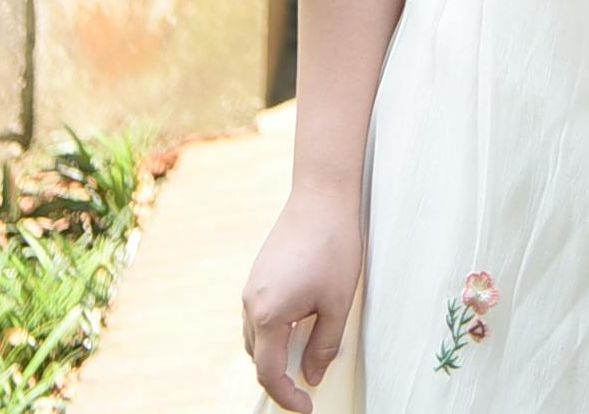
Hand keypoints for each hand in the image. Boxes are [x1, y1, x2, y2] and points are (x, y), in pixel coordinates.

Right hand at [243, 190, 363, 413]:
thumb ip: (323, 346)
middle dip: (280, 376)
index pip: (269, 373)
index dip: (287, 396)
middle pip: (258, 357)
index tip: (308, 407)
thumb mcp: (337, 303)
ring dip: (276, 352)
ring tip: (305, 355)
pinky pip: (259, 314)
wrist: (322, 195)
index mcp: (268, 315)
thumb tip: (312, 376)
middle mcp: (251, 303)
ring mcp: (251, 286)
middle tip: (309, 384)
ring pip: (256, 336)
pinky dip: (274, 330)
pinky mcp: (258, 273)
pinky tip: (299, 323)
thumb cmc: (333, 247)